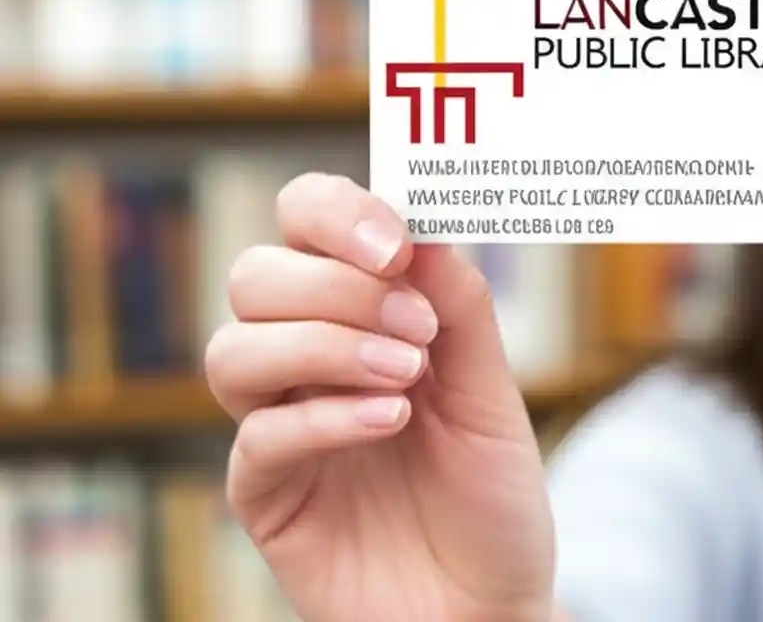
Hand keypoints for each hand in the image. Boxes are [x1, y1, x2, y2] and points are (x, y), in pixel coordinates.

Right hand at [204, 173, 555, 621]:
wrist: (490, 604)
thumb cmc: (491, 496)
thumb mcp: (493, 394)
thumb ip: (460, 312)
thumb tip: (427, 229)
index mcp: (361, 313)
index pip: (307, 224)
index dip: (335, 215)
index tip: (396, 243)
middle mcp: (309, 360)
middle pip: (257, 276)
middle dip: (335, 286)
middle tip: (416, 329)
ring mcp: (280, 425)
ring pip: (235, 349)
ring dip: (323, 345)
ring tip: (406, 377)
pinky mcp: (266, 494)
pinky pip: (259, 437)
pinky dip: (324, 418)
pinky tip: (390, 421)